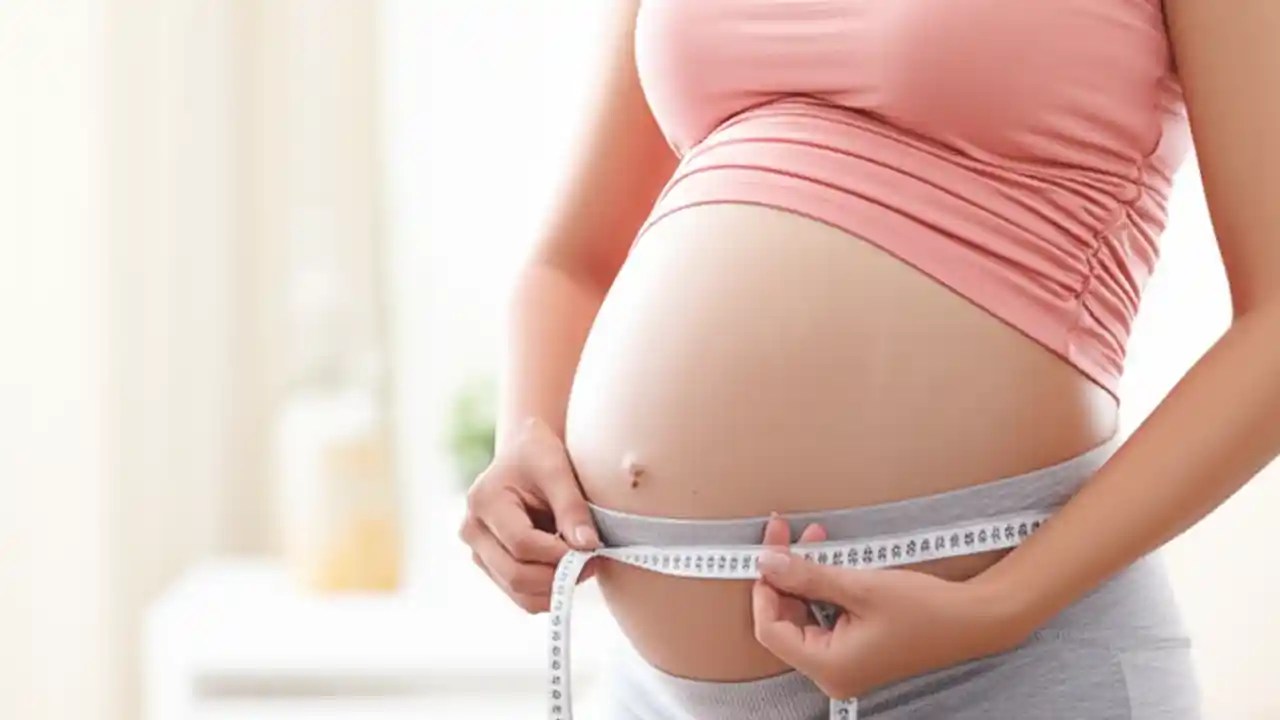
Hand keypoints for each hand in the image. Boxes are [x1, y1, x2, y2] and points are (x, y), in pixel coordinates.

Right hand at [458, 417, 600, 612]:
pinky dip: (546, 590)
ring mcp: (478, 551)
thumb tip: (588, 546)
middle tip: (592, 564)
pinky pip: (519, 593)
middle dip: (559, 577)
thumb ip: (572, 508)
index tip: (592, 551)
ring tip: (582, 567)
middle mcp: (473, 531)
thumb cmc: (538, 454)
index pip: (521, 544)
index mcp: (484, 502)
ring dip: (554, 588)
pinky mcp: (490, 564)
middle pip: (515, 575)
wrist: (521, 451)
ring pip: (517, 592)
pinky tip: (565, 568)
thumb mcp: (558, 470)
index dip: (559, 554)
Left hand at [751, 516, 1027, 700]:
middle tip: (784, 533)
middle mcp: (832, 672)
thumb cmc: (925, 609)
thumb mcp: (860, 586)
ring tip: (812, 535)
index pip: (771, 630)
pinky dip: (823, 586)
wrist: (975, 618)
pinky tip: (829, 555)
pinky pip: (825, 616)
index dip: (764, 589)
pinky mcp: (857, 649)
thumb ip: (808, 576)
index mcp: (829, 667)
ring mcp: (845, 663)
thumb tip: (766, 563)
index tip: (768, 553)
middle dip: (784, 574)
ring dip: (804, 574)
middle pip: (785, 621)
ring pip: (804, 614)